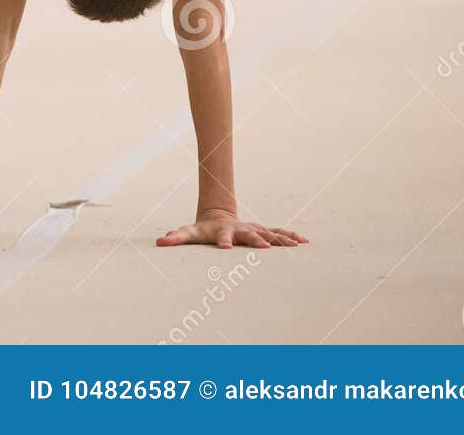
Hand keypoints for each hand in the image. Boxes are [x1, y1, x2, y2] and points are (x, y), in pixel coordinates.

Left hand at [157, 209, 307, 248]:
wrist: (217, 215)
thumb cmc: (202, 230)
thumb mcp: (188, 233)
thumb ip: (176, 237)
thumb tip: (160, 242)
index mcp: (223, 232)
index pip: (222, 237)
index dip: (224, 242)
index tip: (226, 248)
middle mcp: (241, 229)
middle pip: (250, 234)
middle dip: (258, 240)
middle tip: (265, 247)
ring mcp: (253, 229)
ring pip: (269, 232)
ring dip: (281, 238)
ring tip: (297, 244)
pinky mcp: (261, 231)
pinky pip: (278, 233)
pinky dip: (290, 236)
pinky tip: (304, 242)